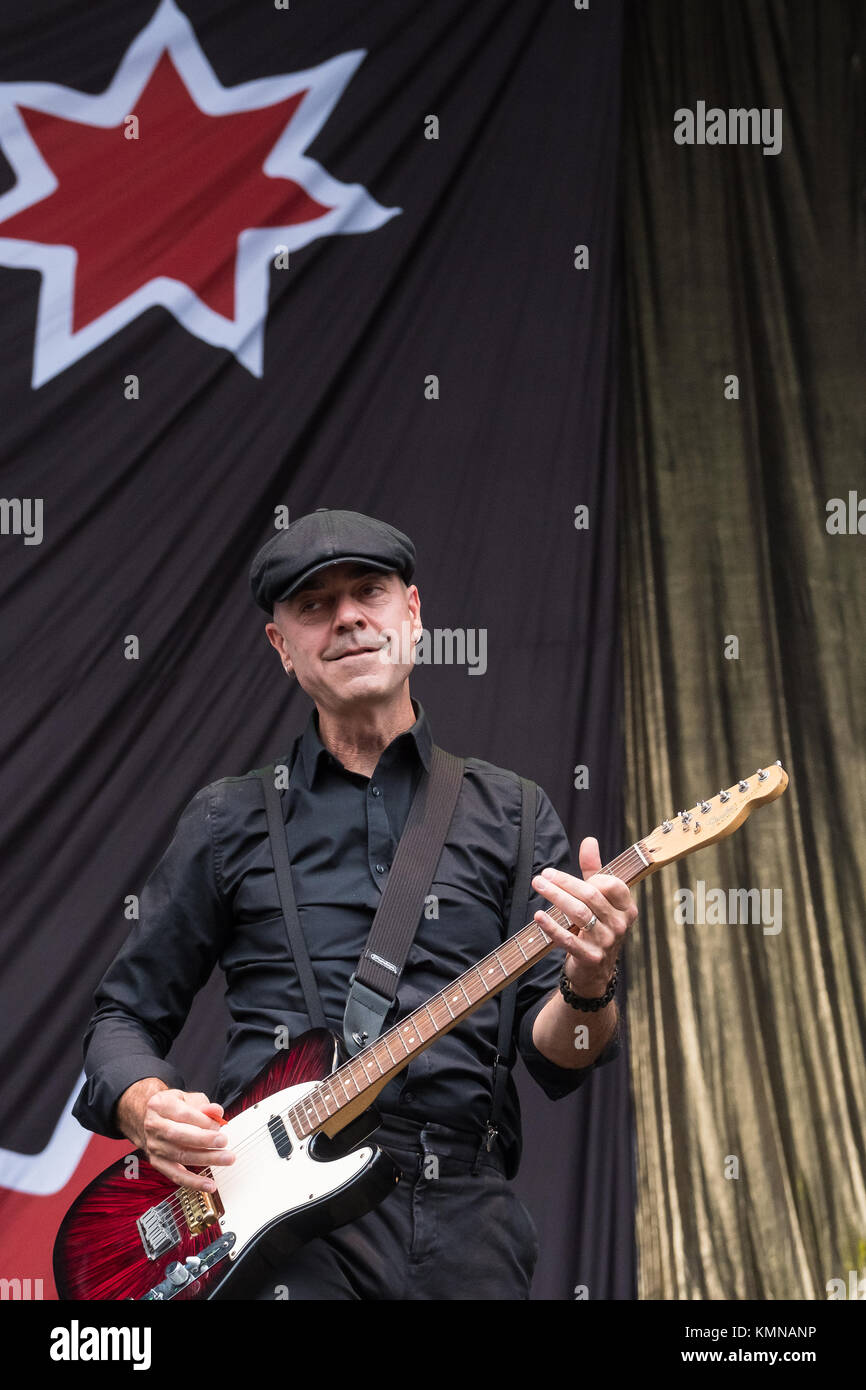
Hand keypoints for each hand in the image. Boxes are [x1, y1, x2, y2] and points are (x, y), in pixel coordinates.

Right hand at [117, 1080, 234, 1191]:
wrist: (147, 1118)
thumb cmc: (171, 1107)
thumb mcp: (187, 1098)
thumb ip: (203, 1105)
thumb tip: (217, 1112)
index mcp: (160, 1105)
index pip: (183, 1114)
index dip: (203, 1120)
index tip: (218, 1124)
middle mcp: (153, 1126)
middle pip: (179, 1135)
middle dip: (204, 1139)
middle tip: (223, 1141)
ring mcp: (154, 1145)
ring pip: (180, 1156)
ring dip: (205, 1159)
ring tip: (225, 1159)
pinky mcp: (157, 1162)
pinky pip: (175, 1175)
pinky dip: (193, 1181)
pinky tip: (208, 1184)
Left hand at [531, 837, 637, 996]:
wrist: (595, 972)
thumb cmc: (597, 927)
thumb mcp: (599, 899)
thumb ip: (595, 870)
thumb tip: (589, 840)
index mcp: (627, 908)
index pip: (612, 884)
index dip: (590, 876)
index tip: (561, 874)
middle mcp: (620, 924)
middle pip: (591, 896)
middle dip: (564, 882)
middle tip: (542, 876)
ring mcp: (607, 942)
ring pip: (580, 914)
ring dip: (556, 897)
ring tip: (538, 886)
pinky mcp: (591, 958)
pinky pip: (569, 940)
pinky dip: (552, 927)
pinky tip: (538, 916)